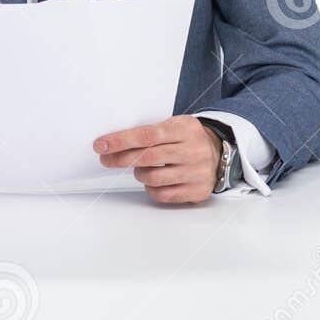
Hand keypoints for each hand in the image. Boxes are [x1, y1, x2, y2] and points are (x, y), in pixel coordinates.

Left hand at [93, 114, 220, 204]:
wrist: (218, 152)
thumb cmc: (187, 138)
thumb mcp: (174, 125)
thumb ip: (150, 131)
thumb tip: (114, 142)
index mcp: (185, 129)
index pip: (146, 135)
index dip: (121, 141)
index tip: (101, 144)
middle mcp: (192, 151)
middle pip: (147, 157)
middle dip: (120, 158)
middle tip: (105, 158)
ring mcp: (196, 172)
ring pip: (153, 177)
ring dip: (138, 173)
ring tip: (137, 168)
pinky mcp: (197, 191)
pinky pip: (163, 194)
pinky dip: (151, 188)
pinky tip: (151, 181)